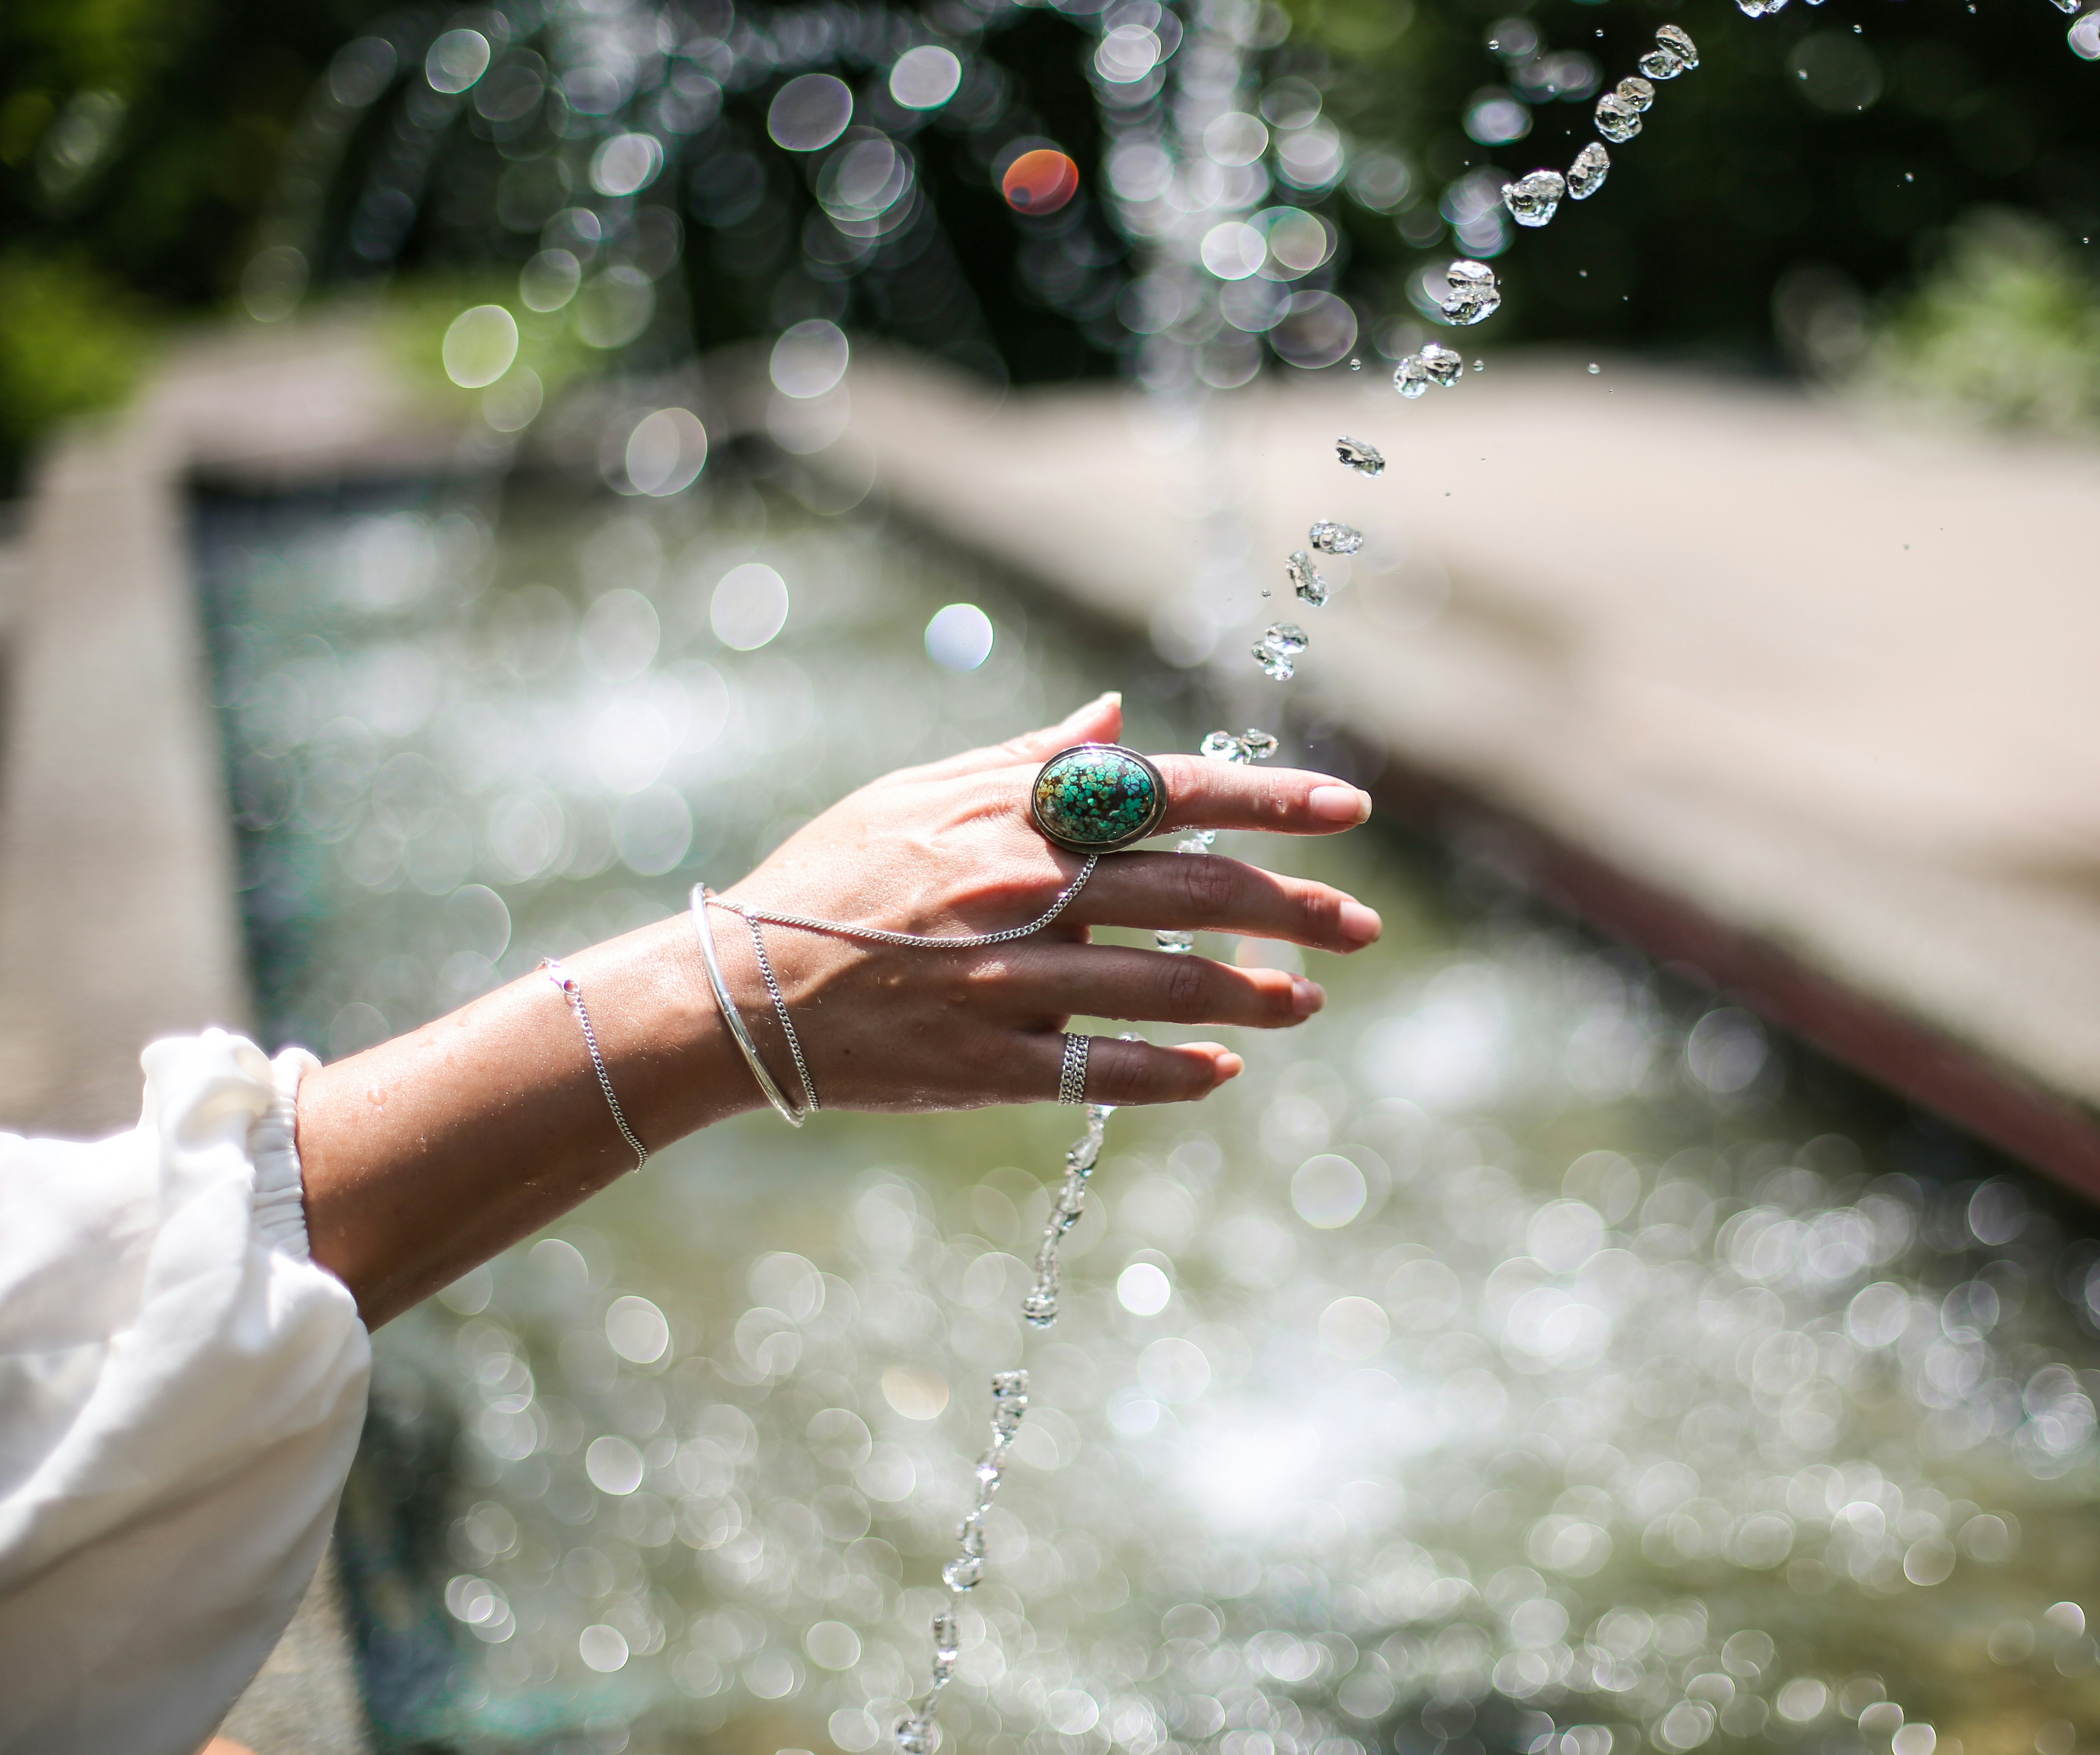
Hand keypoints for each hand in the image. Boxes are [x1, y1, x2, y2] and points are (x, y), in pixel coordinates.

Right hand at [717, 693, 1381, 1109]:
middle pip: (1193, 888)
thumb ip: (1028, 757)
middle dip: (1294, 905)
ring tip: (1308, 1001)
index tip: (1348, 811)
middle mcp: (1023, 889)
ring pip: (1169, 983)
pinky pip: (1108, 1069)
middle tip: (1362, 925)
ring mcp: (1007, 980)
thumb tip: (1117, 715)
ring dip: (1255, 995)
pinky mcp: (990, 1061)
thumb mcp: (918, 791)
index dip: (1269, 800)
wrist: (737, 991)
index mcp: (1013, 814)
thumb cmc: (831, 877)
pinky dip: (1178, 1071)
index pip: (1171, 792)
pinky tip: (1225, 1071)